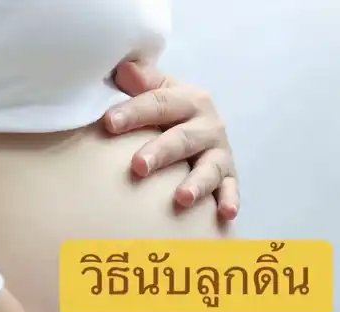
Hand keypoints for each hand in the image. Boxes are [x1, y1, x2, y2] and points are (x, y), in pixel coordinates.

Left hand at [105, 61, 239, 220]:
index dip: (134, 112)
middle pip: (182, 138)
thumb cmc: (170, 114)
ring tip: (182, 198)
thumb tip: (123, 68)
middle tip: (138, 166)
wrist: (203, 130)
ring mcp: (219, 153)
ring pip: (209, 168)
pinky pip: (230, 190)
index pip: (159, 102)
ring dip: (197, 183)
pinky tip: (226, 214)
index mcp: (189, 99)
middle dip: (161, 152)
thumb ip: (142, 82)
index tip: (109, 123)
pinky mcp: (228, 177)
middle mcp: (208, 125)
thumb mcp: (159, 92)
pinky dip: (230, 201)